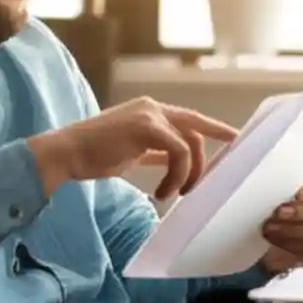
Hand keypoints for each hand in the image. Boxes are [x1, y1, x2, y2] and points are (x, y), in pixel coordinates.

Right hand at [27, 97, 237, 199]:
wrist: (66, 152)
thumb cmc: (93, 156)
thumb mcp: (130, 153)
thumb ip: (153, 152)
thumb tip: (171, 162)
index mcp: (149, 111)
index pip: (190, 119)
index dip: (215, 129)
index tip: (236, 139)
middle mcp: (153, 107)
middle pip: (196, 128)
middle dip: (206, 159)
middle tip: (203, 186)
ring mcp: (150, 114)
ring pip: (190, 143)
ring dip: (186, 175)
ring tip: (172, 194)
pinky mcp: (147, 126)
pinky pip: (178, 151)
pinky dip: (176, 175)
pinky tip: (161, 192)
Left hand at [260, 173, 302, 272]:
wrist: (287, 223)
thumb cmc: (289, 199)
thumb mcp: (290, 188)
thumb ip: (289, 187)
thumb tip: (274, 188)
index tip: (298, 195)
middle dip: (300, 212)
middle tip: (278, 213)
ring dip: (292, 231)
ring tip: (271, 228)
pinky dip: (290, 245)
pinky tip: (275, 239)